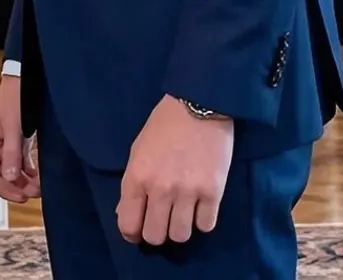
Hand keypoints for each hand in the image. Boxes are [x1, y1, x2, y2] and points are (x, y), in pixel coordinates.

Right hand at [0, 76, 39, 202]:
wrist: (24, 79)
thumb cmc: (15, 99)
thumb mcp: (14, 127)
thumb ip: (11, 152)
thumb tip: (9, 178)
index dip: (4, 190)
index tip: (23, 197)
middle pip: (1, 177)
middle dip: (17, 187)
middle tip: (36, 192)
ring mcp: (6, 144)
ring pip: (12, 171)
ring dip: (24, 181)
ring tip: (40, 186)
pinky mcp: (18, 140)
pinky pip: (20, 162)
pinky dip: (29, 171)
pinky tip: (38, 176)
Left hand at [118, 96, 233, 246]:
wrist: (199, 104)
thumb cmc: (163, 125)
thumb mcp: (137, 151)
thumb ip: (132, 185)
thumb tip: (128, 216)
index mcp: (137, 178)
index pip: (129, 225)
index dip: (132, 233)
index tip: (139, 229)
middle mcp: (160, 189)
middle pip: (155, 237)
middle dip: (156, 232)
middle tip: (162, 220)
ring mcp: (188, 193)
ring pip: (181, 236)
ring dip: (180, 228)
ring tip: (182, 213)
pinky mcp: (214, 192)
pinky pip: (206, 226)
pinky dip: (202, 221)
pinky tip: (200, 206)